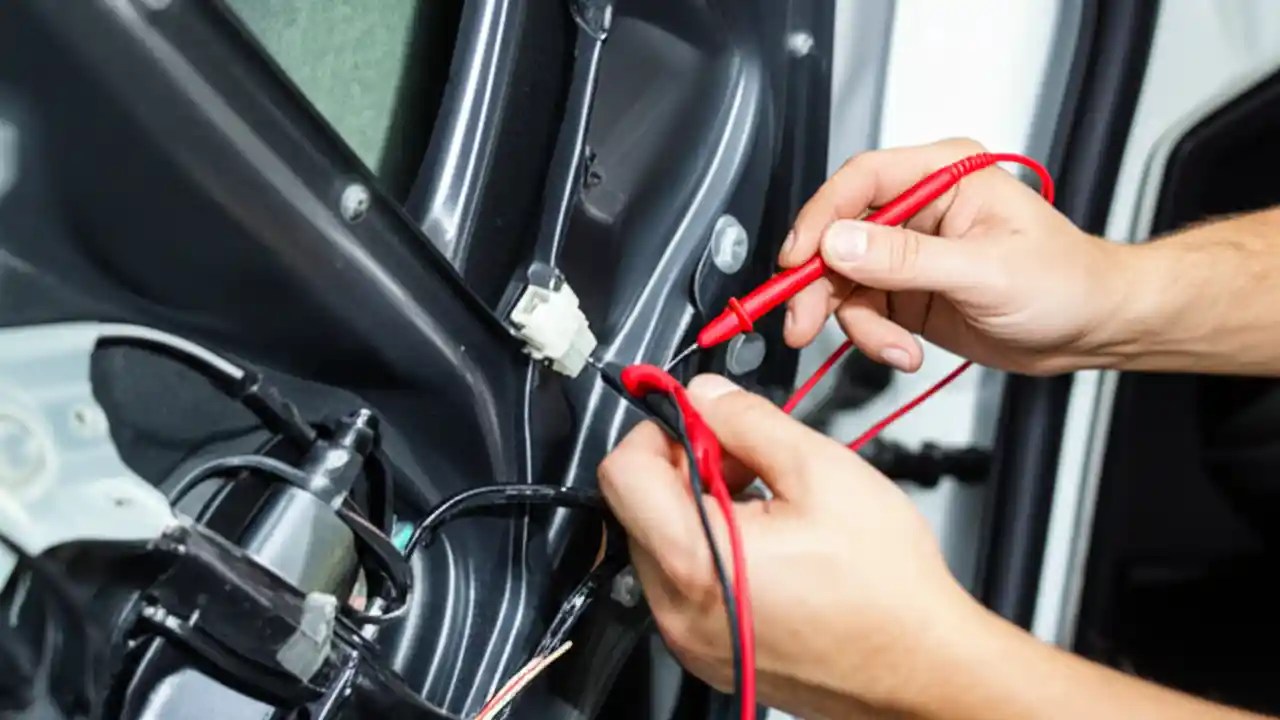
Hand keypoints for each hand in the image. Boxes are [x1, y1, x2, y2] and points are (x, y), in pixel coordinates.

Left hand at [597, 374, 985, 718]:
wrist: (922, 670)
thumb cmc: (887, 589)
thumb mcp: (822, 471)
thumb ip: (749, 420)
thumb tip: (707, 394)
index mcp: (694, 559)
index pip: (622, 472)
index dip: (661, 430)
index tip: (699, 420)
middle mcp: (677, 608)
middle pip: (637, 508)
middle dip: (684, 467)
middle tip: (745, 458)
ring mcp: (689, 638)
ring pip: (661, 543)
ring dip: (700, 507)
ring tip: (766, 503)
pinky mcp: (709, 652)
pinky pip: (685, 584)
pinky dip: (713, 550)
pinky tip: (768, 542)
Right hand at [781, 137, 1132, 374]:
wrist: (1091, 328)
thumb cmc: (1065, 282)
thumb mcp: (984, 271)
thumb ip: (907, 259)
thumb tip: (840, 243)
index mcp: (943, 175)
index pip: (860, 182)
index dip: (820, 218)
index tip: (797, 260)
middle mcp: (918, 208)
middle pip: (838, 235)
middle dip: (819, 284)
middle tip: (802, 323)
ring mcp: (907, 252)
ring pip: (844, 281)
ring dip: (856, 323)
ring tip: (894, 349)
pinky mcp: (904, 291)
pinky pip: (862, 312)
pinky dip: (875, 339)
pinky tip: (906, 352)